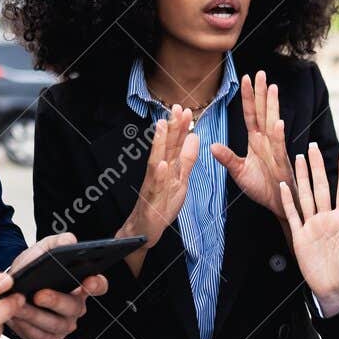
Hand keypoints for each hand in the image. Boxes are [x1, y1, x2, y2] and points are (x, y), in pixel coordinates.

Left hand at [7, 234, 108, 338]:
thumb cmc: (33, 268)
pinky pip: (41, 337)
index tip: (88, 280)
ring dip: (35, 316)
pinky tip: (16, 318)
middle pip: (75, 308)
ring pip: (55, 324)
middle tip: (40, 294)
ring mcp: (64, 324)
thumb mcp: (43, 249)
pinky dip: (27, 328)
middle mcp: (76, 306)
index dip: (96, 284)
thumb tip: (71, 241)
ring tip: (19, 305)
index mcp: (81, 285)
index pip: (98, 285)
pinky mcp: (49, 337)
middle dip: (56, 301)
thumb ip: (58, 242)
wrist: (12, 286)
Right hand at [120, 108, 198, 267]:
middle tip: (175, 108)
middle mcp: (158, 173)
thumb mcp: (180, 180)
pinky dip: (158, 175)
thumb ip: (187, 159)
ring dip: (159, 143)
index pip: (174, 144)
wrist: (144, 230)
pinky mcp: (150, 201)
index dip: (180, 127)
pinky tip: (161, 164)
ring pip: (156, 161)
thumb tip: (194, 137)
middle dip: (171, 127)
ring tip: (162, 126)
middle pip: (165, 147)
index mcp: (168, 168)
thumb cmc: (161, 204)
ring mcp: (153, 186)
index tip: (185, 109)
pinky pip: (154, 187)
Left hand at [212, 71, 294, 221]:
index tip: (246, 78)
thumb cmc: (262, 187)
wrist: (279, 204)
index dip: (248, 97)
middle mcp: (267, 141)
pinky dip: (279, 135)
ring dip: (272, 106)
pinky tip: (278, 123)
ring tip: (272, 88)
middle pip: (263, 112)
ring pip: (273, 124)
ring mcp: (276, 150)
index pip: (250, 114)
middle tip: (261, 72)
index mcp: (257, 141)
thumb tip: (212, 145)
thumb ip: (227, 158)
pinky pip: (279, 148)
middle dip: (261, 93)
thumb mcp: (239, 172)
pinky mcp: (282, 164)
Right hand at [280, 143, 338, 317]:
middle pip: (320, 187)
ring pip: (305, 196)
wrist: (335, 290)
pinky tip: (285, 185)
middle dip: (317, 166)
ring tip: (298, 158)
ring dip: (302, 177)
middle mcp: (326, 218)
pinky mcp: (300, 237)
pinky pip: (292, 215)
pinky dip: (287, 201)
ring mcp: (312, 226)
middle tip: (313, 146)